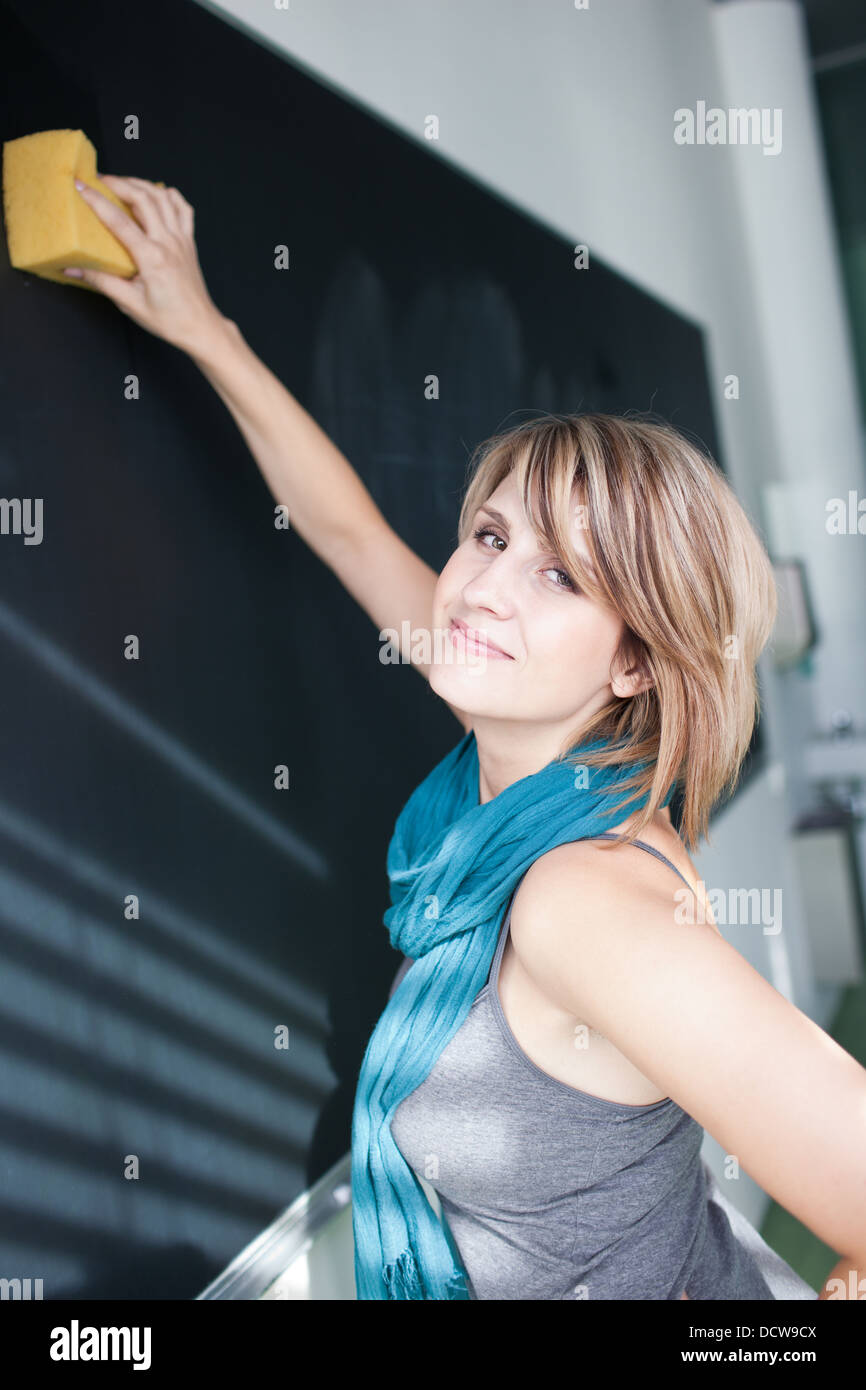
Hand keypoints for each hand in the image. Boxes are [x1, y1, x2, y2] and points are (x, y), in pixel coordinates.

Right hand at [64, 175, 222, 350]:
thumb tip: (73, 268)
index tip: (81, 186)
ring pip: (163, 197)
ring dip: (141, 184)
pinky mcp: (189, 242)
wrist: (200, 326)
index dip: (97, 201)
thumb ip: (101, 281)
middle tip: (99, 180)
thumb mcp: (130, 303)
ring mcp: (182, 240)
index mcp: (152, 258)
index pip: (119, 221)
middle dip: (119, 183)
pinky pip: (183, 209)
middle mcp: (169, 243)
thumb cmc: (169, 319)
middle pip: (143, 198)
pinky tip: (157, 194)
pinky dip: (169, 195)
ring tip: (123, 183)